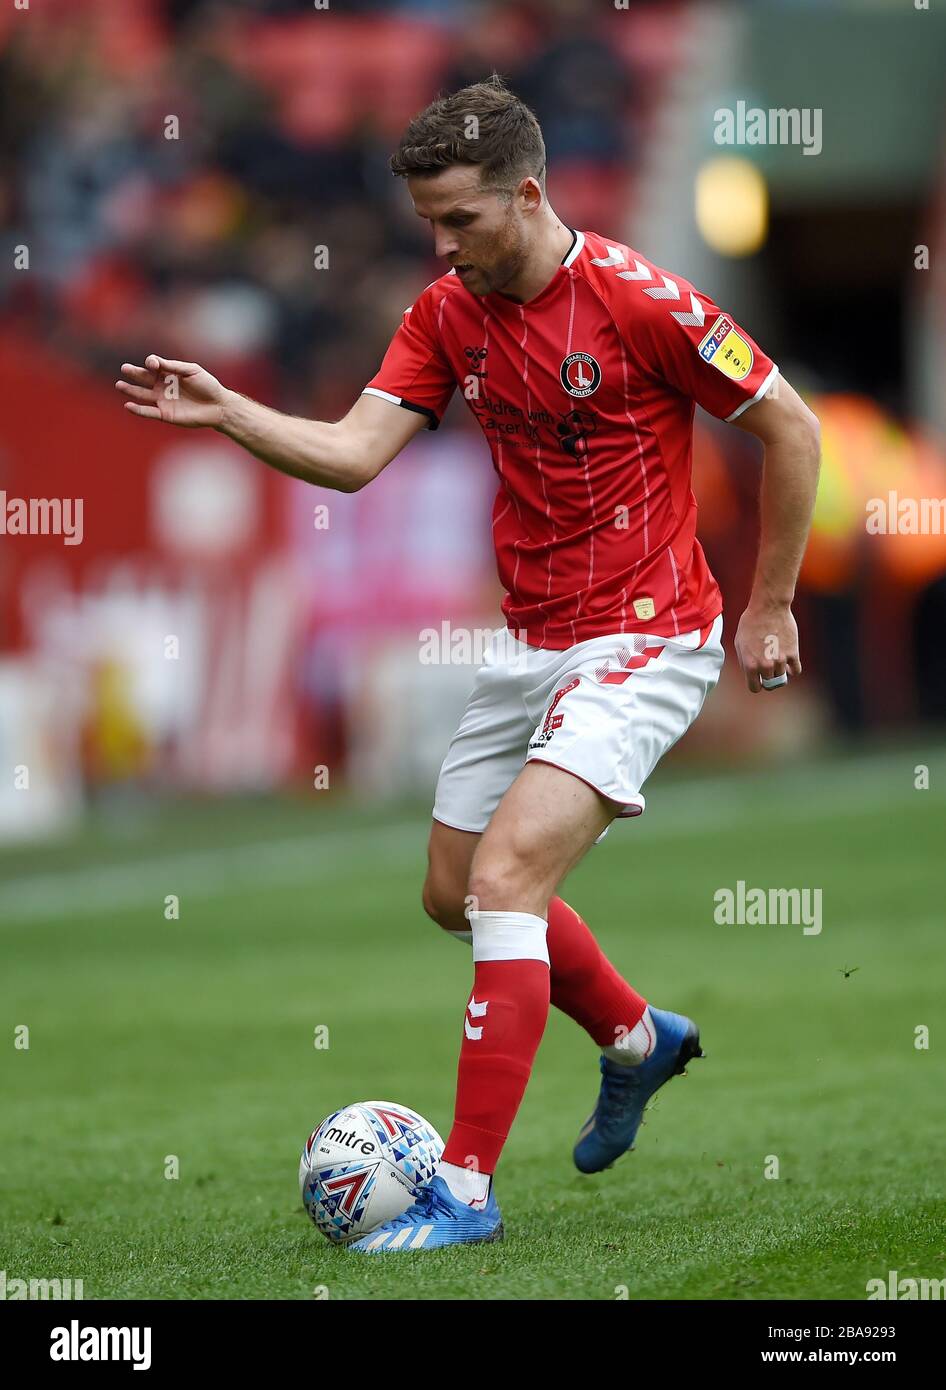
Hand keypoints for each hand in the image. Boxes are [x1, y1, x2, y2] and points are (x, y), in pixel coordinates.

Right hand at [115, 355, 229, 428]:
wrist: (218, 406)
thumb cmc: (207, 385)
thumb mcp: (192, 370)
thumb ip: (173, 366)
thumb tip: (154, 362)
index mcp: (170, 373)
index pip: (154, 365)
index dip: (151, 363)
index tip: (153, 364)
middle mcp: (164, 386)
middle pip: (144, 378)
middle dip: (134, 373)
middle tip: (124, 368)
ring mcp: (163, 400)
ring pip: (142, 394)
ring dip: (130, 390)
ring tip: (119, 385)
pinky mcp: (166, 415)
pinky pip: (149, 412)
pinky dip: (138, 410)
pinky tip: (128, 405)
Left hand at [734, 601, 800, 693]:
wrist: (768, 608)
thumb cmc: (751, 623)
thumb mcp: (739, 643)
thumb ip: (744, 661)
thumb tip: (750, 673)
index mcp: (750, 665)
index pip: (755, 688)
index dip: (756, 684)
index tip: (759, 680)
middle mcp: (765, 665)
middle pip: (770, 684)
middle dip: (768, 679)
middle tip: (768, 671)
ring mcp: (780, 660)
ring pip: (782, 677)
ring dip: (780, 672)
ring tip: (777, 663)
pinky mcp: (793, 653)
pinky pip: (796, 671)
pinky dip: (793, 670)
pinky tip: (789, 664)